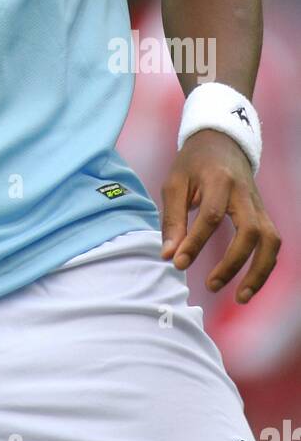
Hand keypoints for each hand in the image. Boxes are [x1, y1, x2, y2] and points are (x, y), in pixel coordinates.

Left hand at [160, 128, 279, 303]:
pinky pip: (272, 244)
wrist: (222, 143)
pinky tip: (248, 285)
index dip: (195, 242)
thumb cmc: (193, 164)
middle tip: (209, 285)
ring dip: (259, 272)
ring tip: (240, 297)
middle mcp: (245, 194)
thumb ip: (172, 219)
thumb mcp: (175, 183)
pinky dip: (264, 266)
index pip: (211, 216)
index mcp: (219, 180)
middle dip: (232, 263)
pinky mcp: (264, 215)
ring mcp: (259, 205)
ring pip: (270, 241)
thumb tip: (168, 256)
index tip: (177, 264)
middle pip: (250, 231)